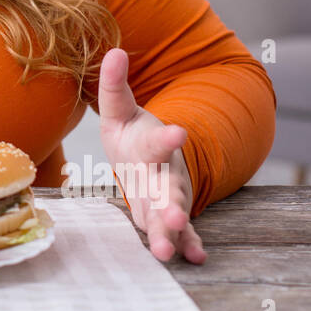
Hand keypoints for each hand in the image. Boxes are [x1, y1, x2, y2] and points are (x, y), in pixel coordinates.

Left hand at [97, 47, 206, 263]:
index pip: (158, 139)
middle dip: (172, 203)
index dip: (167, 137)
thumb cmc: (131, 132)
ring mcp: (168, 193)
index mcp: (152, 142)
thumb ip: (114, 85)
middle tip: (173, 216)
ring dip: (172, 230)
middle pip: (170, 187)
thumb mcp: (118, 109)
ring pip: (172, 212)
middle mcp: (165, 170)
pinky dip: (188, 244)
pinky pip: (181, 231)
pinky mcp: (166, 212)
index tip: (177, 132)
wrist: (148, 154)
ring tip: (169, 246)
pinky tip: (197, 258)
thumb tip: (113, 52)